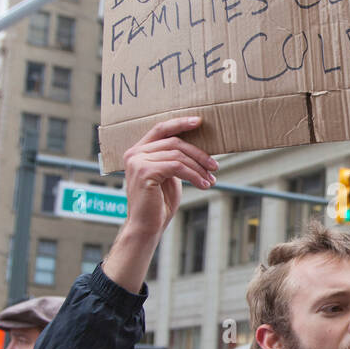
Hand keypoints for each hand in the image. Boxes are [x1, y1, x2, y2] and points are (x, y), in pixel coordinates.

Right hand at [122, 116, 217, 240]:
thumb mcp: (169, 176)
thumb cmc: (159, 204)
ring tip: (210, 179)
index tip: (199, 122)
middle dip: (198, 153)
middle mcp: (134, 153)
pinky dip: (193, 175)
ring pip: (177, 155)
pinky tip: (203, 184)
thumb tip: (199, 148)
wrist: (146, 227)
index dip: (180, 123)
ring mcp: (137, 161)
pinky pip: (177, 167)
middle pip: (174, 142)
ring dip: (198, 167)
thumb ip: (175, 159)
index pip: (161, 129)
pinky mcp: (144, 172)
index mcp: (138, 151)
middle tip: (215, 166)